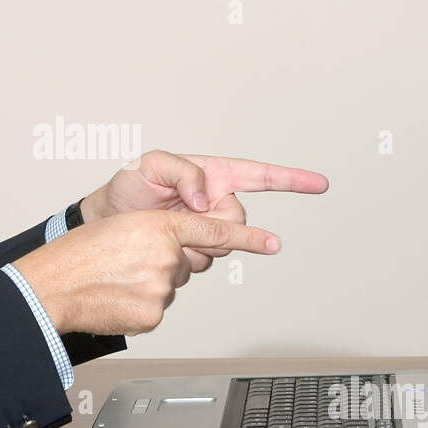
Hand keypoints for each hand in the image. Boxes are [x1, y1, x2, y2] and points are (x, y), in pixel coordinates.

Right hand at [13, 209, 280, 336]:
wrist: (52, 287)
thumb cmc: (79, 255)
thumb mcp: (123, 225)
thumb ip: (159, 233)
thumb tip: (178, 253)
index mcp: (161, 225)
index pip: (215, 232)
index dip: (248, 238)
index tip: (273, 243)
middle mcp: (167, 255)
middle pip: (187, 263)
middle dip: (167, 263)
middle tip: (130, 263)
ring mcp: (162, 287)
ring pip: (171, 286)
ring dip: (150, 285)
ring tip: (117, 280)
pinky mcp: (154, 314)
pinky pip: (158, 309)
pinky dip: (140, 305)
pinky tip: (117, 299)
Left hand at [80, 150, 328, 271]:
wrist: (107, 222)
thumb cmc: (128, 188)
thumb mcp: (149, 166)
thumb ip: (182, 173)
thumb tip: (207, 197)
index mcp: (214, 175)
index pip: (260, 176)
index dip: (291, 179)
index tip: (319, 184)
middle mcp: (216, 202)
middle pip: (240, 220)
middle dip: (217, 224)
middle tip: (185, 216)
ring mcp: (208, 229)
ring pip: (225, 246)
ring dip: (199, 243)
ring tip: (168, 229)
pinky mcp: (197, 251)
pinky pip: (206, 261)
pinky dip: (188, 257)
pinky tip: (168, 246)